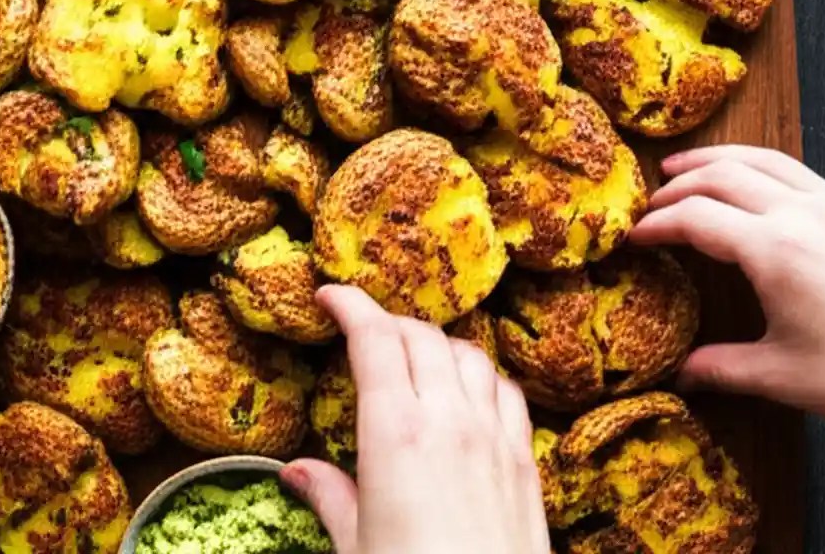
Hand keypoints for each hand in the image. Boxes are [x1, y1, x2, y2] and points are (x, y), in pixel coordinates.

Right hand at [280, 286, 549, 553]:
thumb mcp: (355, 546)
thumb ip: (330, 497)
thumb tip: (297, 471)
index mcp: (397, 432)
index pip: (375, 339)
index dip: (350, 305)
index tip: (328, 296)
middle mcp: (450, 420)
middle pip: (421, 337)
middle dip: (387, 322)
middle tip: (362, 331)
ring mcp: (495, 437)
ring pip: (469, 355)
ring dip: (437, 343)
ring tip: (413, 355)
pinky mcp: (526, 462)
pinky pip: (506, 393)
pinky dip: (482, 375)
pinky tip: (468, 392)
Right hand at [631, 145, 824, 426]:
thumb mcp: (782, 375)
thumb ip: (721, 367)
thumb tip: (680, 375)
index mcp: (776, 251)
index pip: (695, 218)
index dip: (655, 224)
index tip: (633, 238)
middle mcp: (804, 215)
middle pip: (721, 176)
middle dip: (677, 186)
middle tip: (650, 204)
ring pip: (763, 159)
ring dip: (715, 161)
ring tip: (683, 168)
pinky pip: (797, 171)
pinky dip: (758, 166)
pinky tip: (748, 183)